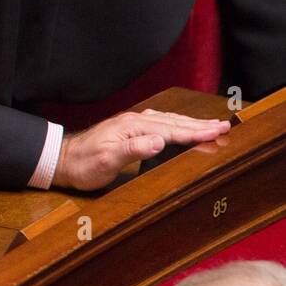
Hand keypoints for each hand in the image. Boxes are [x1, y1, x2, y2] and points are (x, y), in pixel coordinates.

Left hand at [51, 109, 229, 190]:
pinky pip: (158, 123)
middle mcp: (134, 122)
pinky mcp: (127, 130)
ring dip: (189, 122)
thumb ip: (133, 150)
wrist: (61, 159)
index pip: (171, 131)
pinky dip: (174, 124)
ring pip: (167, 121)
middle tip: (224, 125)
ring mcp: (130, 124)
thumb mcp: (107, 161)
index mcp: (133, 128)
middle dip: (199, 124)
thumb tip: (160, 141)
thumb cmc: (83, 164)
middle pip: (173, 122)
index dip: (195, 132)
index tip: (218, 132)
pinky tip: (178, 124)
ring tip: (210, 124)